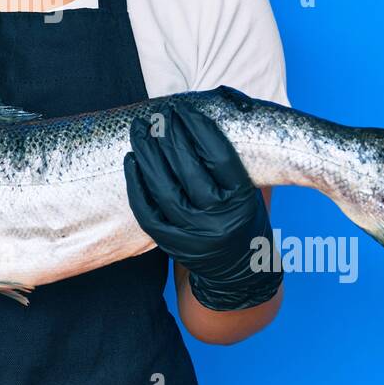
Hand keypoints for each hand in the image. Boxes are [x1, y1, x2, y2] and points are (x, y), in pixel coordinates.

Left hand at [123, 103, 280, 311]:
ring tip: (139, 130)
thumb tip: (207, 118)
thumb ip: (234, 162)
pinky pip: (147, 211)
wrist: (240, 274)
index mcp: (243, 201)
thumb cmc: (245, 220)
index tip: (185, 110)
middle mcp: (218, 219)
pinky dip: (136, 184)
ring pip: (163, 188)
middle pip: (188, 168)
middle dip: (169, 135)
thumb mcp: (252, 193)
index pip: (218, 156)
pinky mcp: (172, 244)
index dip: (199, 128)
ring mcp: (193, 235)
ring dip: (148, 154)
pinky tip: (131, 161)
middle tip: (158, 114)